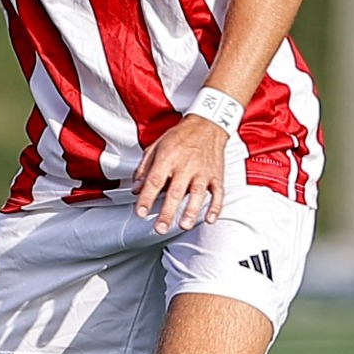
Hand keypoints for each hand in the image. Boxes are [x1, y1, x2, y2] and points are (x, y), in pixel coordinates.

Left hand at [132, 115, 228, 234]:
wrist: (207, 125)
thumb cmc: (180, 137)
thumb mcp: (156, 146)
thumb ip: (144, 168)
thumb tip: (136, 189)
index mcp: (168, 157)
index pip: (155, 180)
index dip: (147, 198)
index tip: (141, 212)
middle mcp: (186, 165)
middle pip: (175, 191)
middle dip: (167, 212)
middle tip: (160, 228)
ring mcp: (203, 171)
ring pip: (197, 193)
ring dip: (191, 211)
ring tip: (184, 225)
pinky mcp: (216, 175)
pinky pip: (218, 193)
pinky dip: (215, 207)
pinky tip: (210, 219)